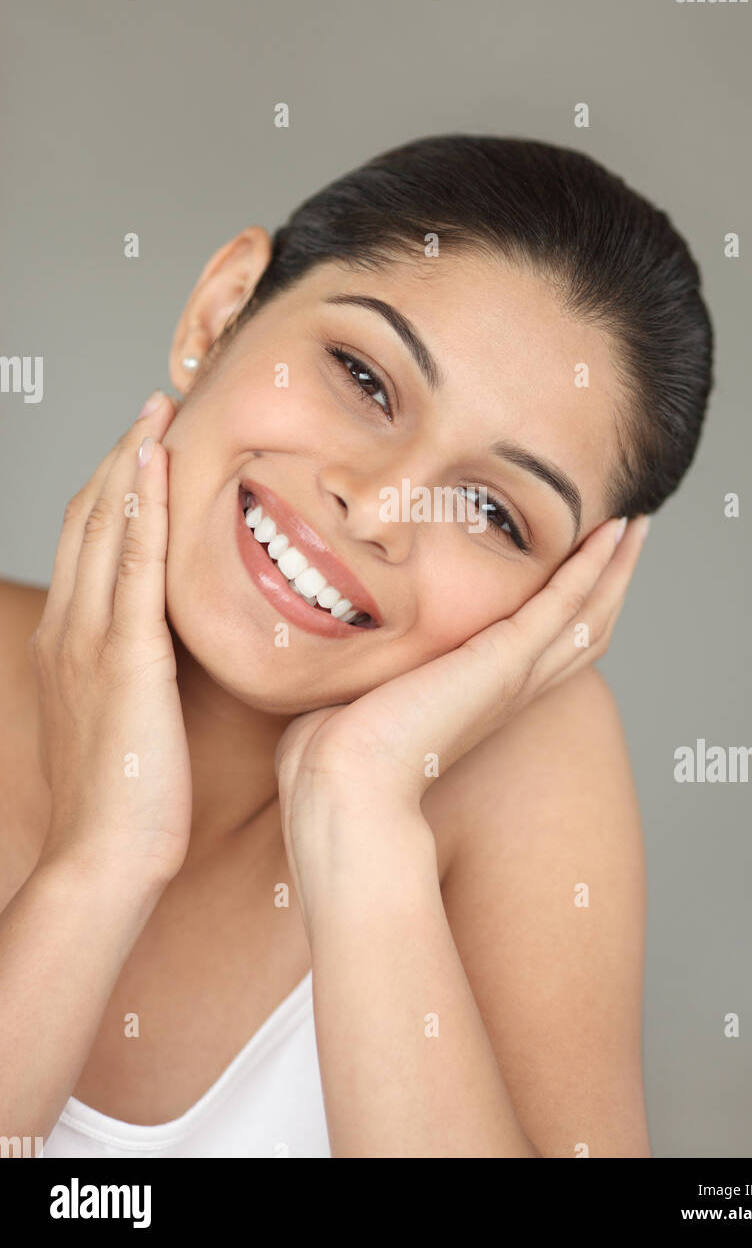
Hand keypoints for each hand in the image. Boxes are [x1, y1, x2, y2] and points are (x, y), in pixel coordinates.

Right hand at [30, 391, 191, 888]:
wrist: (105, 856)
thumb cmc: (126, 799)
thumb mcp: (125, 716)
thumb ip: (139, 669)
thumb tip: (174, 643)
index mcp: (70, 639)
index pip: (88, 541)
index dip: (114, 485)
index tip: (147, 441)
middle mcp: (71, 626)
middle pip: (90, 517)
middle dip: (122, 454)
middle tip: (157, 403)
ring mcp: (91, 637)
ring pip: (107, 525)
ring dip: (132, 459)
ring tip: (161, 409)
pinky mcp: (125, 655)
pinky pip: (134, 563)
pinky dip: (143, 506)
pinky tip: (157, 461)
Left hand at [276, 513, 649, 829]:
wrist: (344, 787)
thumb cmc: (338, 755)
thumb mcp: (364, 696)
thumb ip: (369, 669)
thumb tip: (336, 649)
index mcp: (485, 695)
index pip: (548, 642)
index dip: (574, 602)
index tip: (584, 561)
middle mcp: (512, 687)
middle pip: (586, 626)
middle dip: (612, 578)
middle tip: (632, 531)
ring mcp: (515, 674)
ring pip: (589, 612)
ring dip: (616, 566)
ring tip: (636, 523)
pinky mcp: (505, 662)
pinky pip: (565, 604)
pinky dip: (593, 567)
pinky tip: (610, 534)